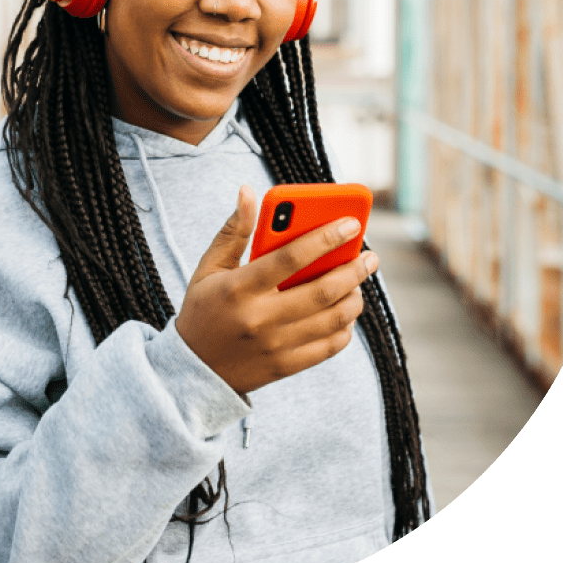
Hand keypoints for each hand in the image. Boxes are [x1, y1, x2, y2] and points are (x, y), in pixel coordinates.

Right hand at [175, 186, 378, 395]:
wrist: (193, 371)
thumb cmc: (203, 309)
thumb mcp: (209, 267)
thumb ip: (233, 230)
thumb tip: (248, 191)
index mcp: (239, 288)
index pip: (290, 257)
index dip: (325, 237)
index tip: (351, 223)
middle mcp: (260, 318)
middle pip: (321, 290)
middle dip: (353, 269)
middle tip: (369, 256)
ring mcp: (275, 345)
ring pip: (333, 318)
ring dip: (354, 296)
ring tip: (358, 282)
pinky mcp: (286, 366)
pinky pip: (329, 346)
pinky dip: (345, 327)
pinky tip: (345, 311)